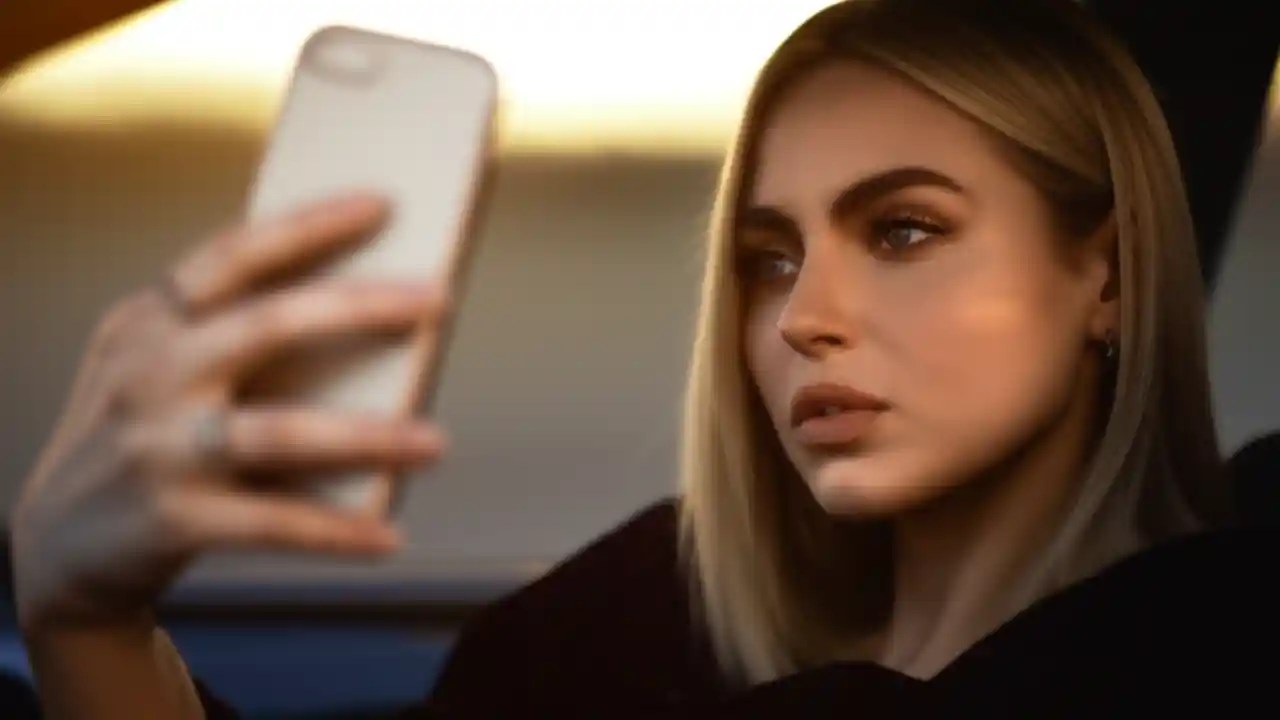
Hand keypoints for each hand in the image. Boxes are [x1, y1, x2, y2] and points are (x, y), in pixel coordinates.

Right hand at [9, 193, 450, 632]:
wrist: (58, 547)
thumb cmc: (145, 438)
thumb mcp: (160, 370)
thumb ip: (233, 338)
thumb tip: (373, 318)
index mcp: (150, 321)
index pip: (234, 253)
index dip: (311, 224)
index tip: (384, 203)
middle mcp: (149, 373)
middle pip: (268, 324)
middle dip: (361, 306)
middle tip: (441, 298)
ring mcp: (157, 446)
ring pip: (279, 432)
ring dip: (369, 438)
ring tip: (436, 442)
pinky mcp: (170, 518)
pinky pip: (273, 523)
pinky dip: (338, 531)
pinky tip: (390, 536)